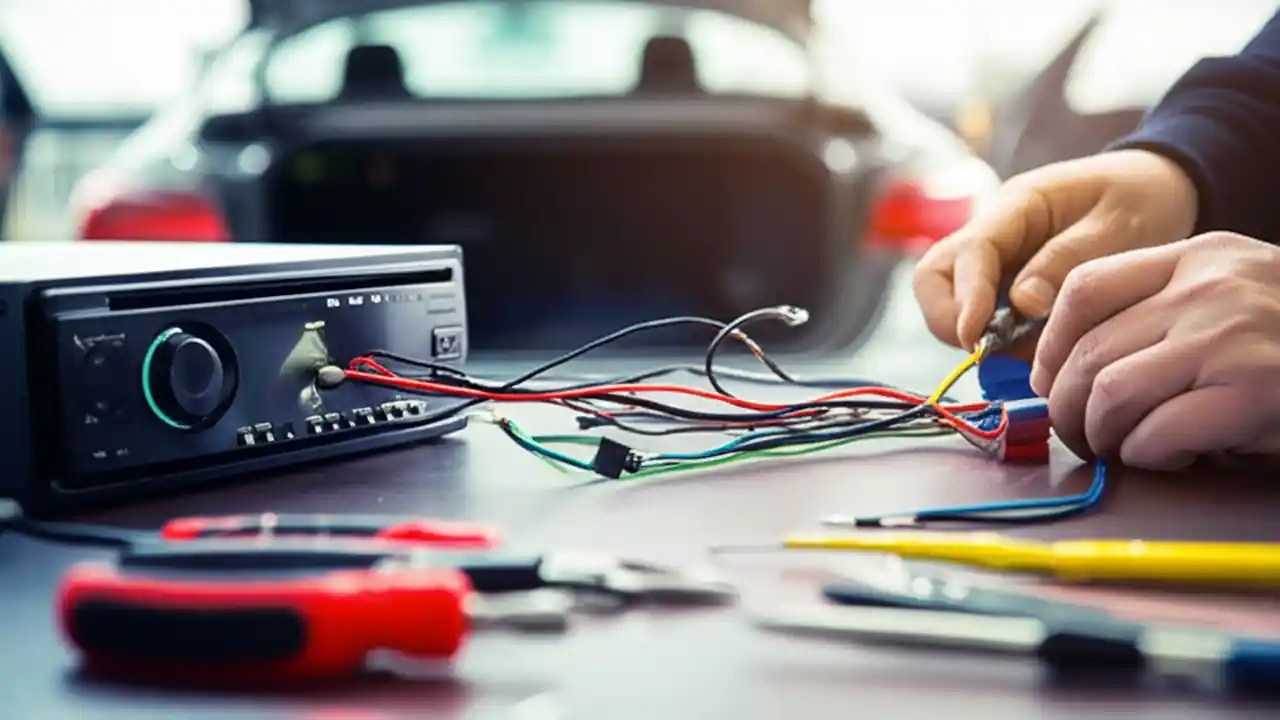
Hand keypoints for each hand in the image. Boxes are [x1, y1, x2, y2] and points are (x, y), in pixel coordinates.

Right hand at [913, 150, 1198, 350]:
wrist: (1160, 189)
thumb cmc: (1140, 198)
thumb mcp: (1118, 225)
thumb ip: (1066, 262)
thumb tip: (1022, 306)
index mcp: (1017, 207)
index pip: (969, 252)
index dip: (966, 299)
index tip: (975, 338)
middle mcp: (993, 234)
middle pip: (935, 278)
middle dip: (949, 318)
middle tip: (988, 349)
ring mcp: (996, 261)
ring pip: (949, 301)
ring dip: (973, 334)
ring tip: (1023, 354)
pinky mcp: (1008, 287)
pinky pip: (982, 317)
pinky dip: (998, 341)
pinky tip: (1035, 352)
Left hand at [1030, 232, 1279, 469]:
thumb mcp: (1230, 301)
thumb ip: (1161, 314)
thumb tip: (1063, 374)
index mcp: (1199, 257)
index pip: (1085, 289)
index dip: (1050, 345)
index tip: (1052, 381)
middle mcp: (1211, 288)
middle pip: (1087, 351)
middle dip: (1068, 408)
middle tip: (1083, 436)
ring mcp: (1232, 336)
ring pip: (1109, 392)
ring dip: (1102, 435)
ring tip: (1123, 449)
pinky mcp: (1254, 390)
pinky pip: (1155, 433)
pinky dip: (1147, 456)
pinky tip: (1172, 457)